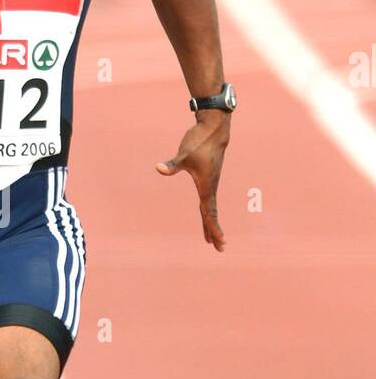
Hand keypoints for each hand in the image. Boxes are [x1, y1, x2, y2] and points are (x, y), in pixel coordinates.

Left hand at [156, 110, 230, 250]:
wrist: (214, 130)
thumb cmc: (199, 142)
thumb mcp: (183, 155)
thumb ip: (171, 165)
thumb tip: (158, 168)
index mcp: (206, 186)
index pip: (209, 212)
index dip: (213, 228)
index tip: (218, 242)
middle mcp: (210, 187)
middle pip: (212, 214)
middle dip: (214, 231)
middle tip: (220, 248)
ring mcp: (211, 182)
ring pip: (210, 207)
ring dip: (211, 223)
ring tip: (212, 238)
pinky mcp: (209, 177)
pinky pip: (209, 199)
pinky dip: (209, 210)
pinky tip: (206, 212)